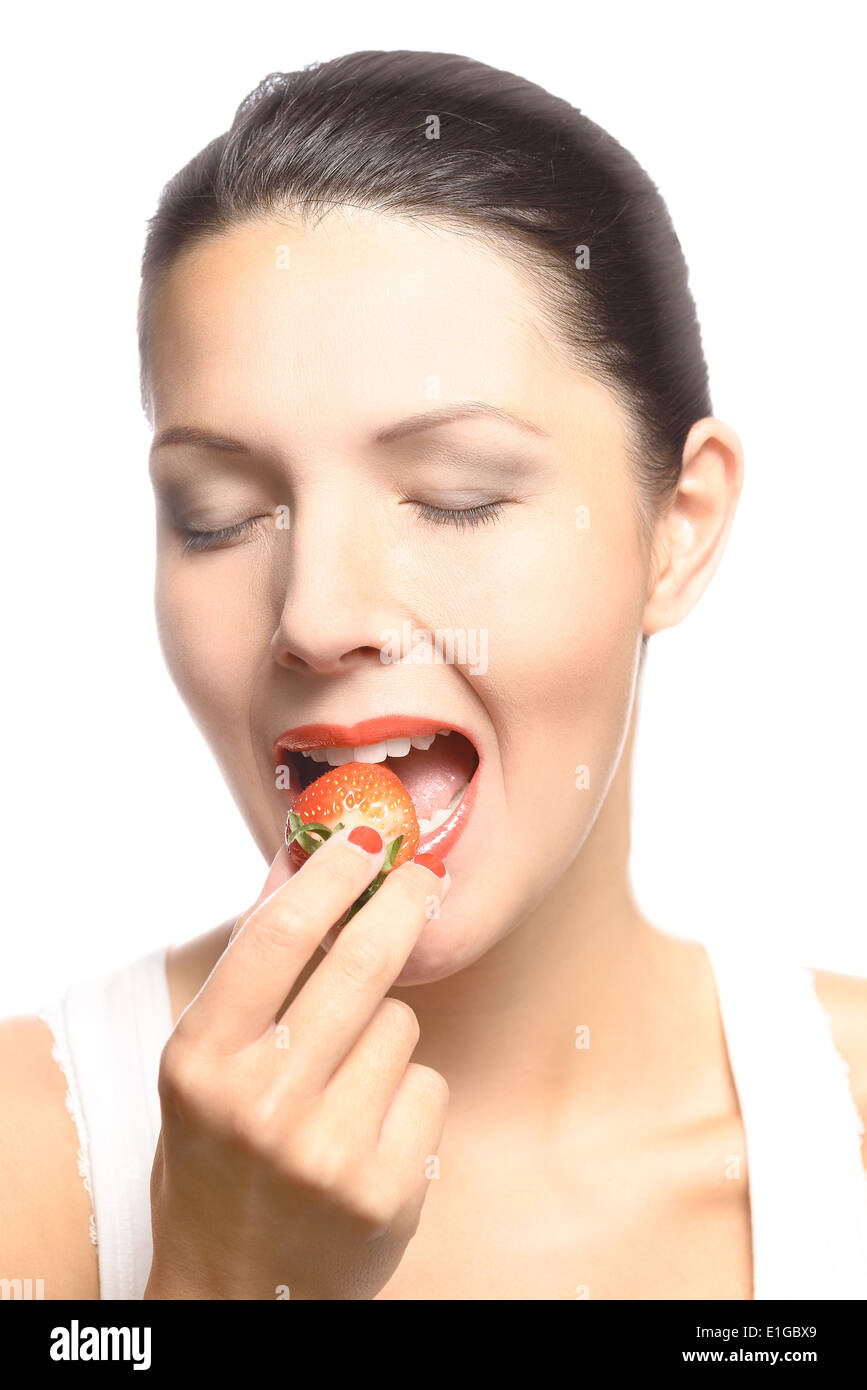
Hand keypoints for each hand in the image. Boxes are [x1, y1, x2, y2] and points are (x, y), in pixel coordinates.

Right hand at [144, 826, 449, 1299]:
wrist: (238, 1295)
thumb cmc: (217, 1160)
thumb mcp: (202, 1069)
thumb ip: (250, 972)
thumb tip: (303, 860)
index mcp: (203, 1062)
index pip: (277, 936)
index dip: (330, 873)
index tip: (366, 837)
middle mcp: (261, 1104)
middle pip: (362, 962)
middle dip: (400, 903)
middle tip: (420, 876)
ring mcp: (328, 1151)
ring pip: (401, 1024)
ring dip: (385, 1032)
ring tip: (344, 1080)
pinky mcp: (387, 1189)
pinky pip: (426, 1083)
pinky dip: (406, 1093)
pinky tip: (369, 1129)